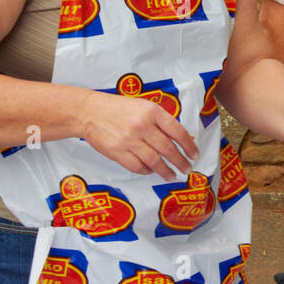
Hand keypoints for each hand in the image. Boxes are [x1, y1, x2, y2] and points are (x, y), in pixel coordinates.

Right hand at [80, 90, 197, 178]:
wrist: (89, 112)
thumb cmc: (119, 108)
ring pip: (154, 161)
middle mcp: (142, 126)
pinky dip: (146, 171)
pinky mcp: (117, 152)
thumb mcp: (144, 107)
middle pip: (168, 149)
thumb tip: (183, 137)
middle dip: (180, 162)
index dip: (189, 145)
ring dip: (166, 171)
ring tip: (172, 176)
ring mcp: (129, 140)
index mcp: (152, 112)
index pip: (177, 131)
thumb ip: (161, 121)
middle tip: (187, 169)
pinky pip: (137, 166)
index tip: (194, 154)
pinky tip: (151, 171)